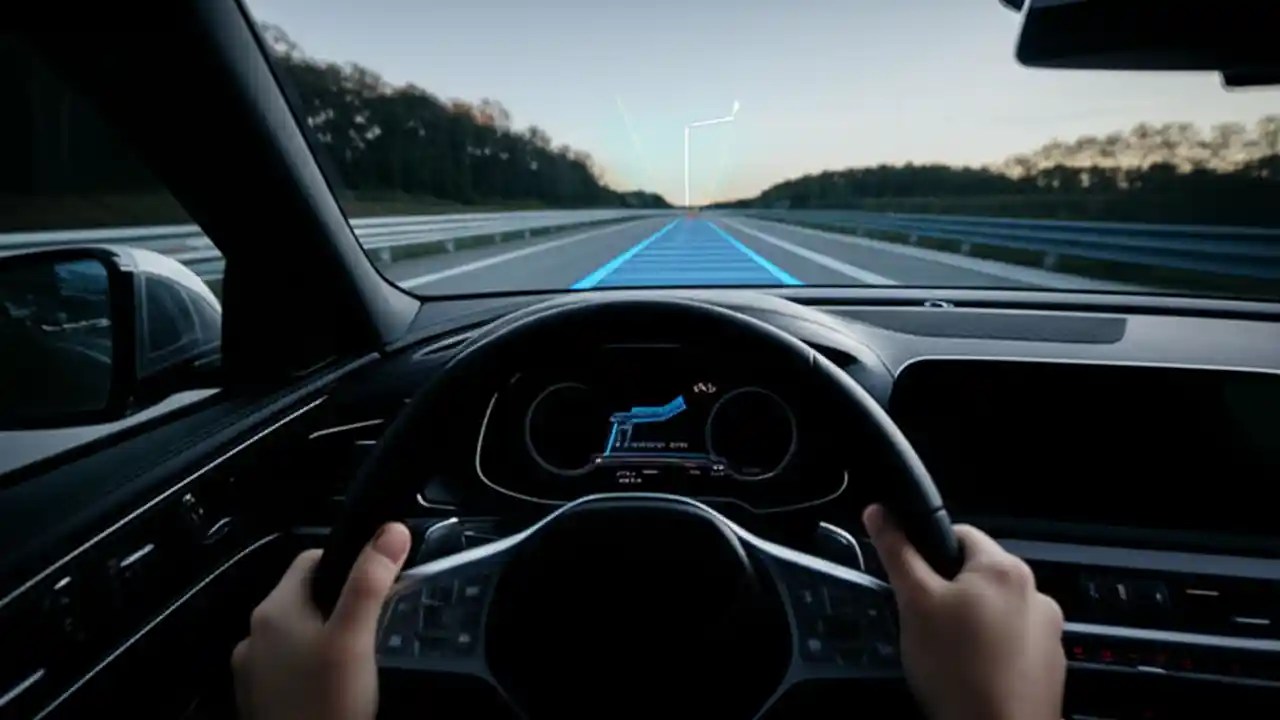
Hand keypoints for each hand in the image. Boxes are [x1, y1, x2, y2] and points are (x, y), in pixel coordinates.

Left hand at [232, 522, 411, 719]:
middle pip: (304, 598)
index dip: (348, 565)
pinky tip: (330, 690)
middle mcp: (253, 634)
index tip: (375, 589)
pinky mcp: (256, 700)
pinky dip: (308, 670)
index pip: (311, 559)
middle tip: (370, 631)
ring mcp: (250, 670)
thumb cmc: (327, 699)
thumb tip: (393, 528)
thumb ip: (370, 582)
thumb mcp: (355, 637)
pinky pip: (287, 667)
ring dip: (323, 639)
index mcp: (274, 609)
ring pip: (296, 635)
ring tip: (354, 662)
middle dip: (338, 607)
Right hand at [863, 505, 1064, 719]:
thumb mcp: (914, 603)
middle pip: (978, 575)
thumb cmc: (955, 668)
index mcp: (1005, 569)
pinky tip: (974, 673)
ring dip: (973, 622)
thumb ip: (897, 552)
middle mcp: (1037, 593)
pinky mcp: (1051, 665)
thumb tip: (879, 512)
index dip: (929, 555)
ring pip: (996, 611)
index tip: (915, 586)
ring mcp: (1048, 631)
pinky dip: (993, 650)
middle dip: (950, 594)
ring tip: (950, 655)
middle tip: (926, 624)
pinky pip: (1013, 642)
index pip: (959, 535)